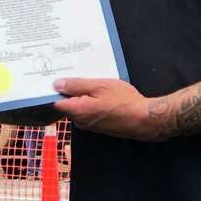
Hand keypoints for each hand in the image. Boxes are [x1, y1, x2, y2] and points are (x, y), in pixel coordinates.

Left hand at [53, 78, 167, 141]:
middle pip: (67, 104)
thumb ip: (76, 85)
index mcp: (77, 111)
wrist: (145, 120)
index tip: (55, 76)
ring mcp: (90, 125)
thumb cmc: (123, 101)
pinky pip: (89, 111)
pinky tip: (100, 93)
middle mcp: (80, 121)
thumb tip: (56, 84)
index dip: (54, 89)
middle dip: (69, 90)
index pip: (55, 101)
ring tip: (90, 80)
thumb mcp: (99, 86)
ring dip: (82, 96)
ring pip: (79, 107)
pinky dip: (91, 102)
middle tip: (74, 73)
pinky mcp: (99, 126)